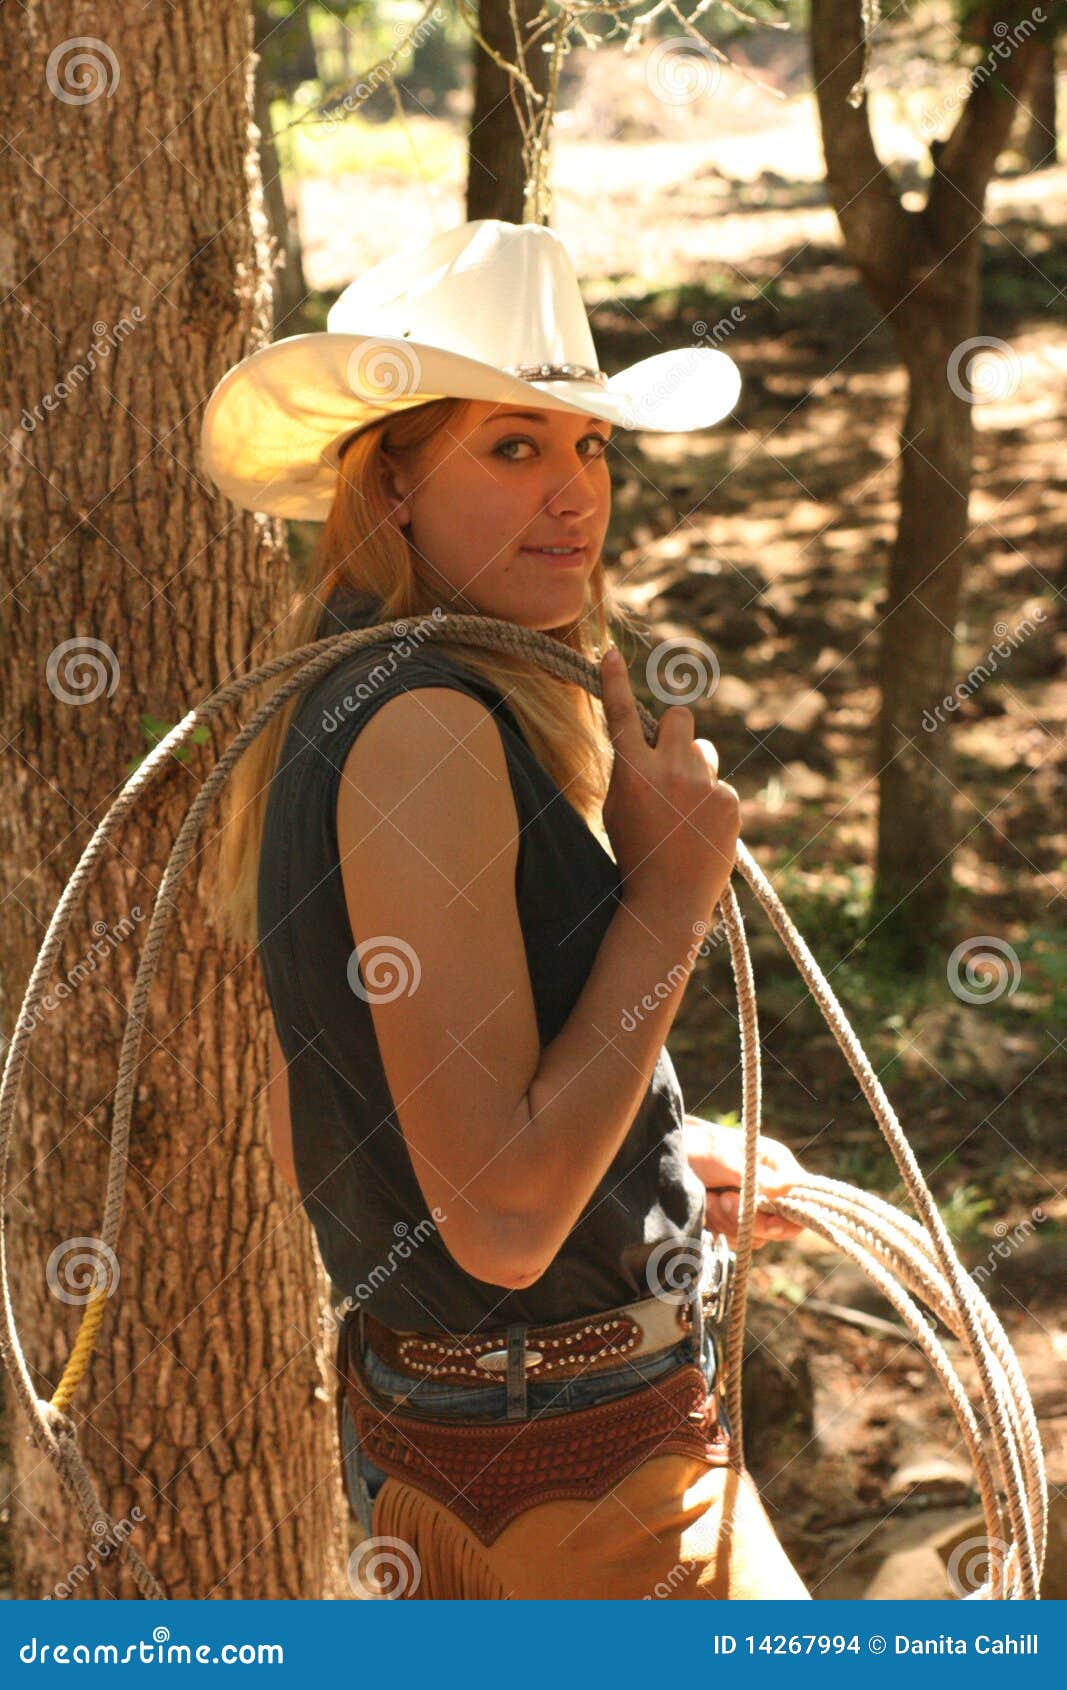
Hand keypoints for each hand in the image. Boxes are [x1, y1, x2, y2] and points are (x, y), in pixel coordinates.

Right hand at [599, 647, 739, 921]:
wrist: (669, 900)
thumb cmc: (636, 855)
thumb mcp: (618, 809)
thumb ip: (634, 772)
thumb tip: (655, 746)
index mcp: (632, 773)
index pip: (622, 715)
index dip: (614, 681)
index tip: (610, 653)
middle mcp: (669, 771)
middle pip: (680, 717)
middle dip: (675, 729)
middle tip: (669, 757)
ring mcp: (703, 785)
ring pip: (702, 751)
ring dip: (693, 767)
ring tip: (684, 808)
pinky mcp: (729, 801)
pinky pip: (718, 785)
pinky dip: (710, 801)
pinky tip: (700, 831)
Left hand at [683, 1113, 805, 1247]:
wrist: (664, 1157)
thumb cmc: (696, 1146)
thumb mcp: (723, 1157)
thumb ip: (755, 1175)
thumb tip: (789, 1187)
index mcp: (776, 1165)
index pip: (801, 1201)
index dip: (787, 1217)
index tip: (763, 1219)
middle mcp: (769, 1187)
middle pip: (779, 1225)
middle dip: (747, 1218)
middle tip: (723, 1199)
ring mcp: (752, 1206)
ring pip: (756, 1236)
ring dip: (728, 1222)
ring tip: (710, 1198)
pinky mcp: (733, 1221)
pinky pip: (738, 1240)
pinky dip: (719, 1228)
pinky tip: (706, 1207)